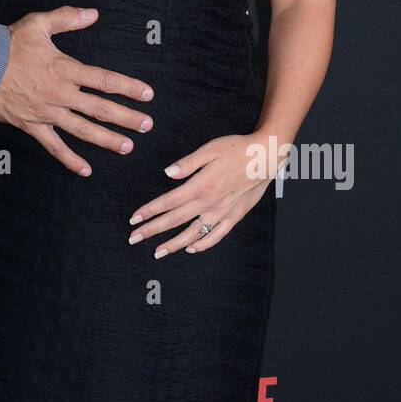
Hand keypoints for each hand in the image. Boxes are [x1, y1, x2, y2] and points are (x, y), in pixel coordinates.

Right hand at [0, 6, 154, 176]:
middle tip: (147, 125)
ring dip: (106, 140)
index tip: (147, 94)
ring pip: (82, 130)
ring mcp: (47, 113)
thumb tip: (93, 14)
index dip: (128, 87)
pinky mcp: (32, 126)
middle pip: (100, 108)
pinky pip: (54, 146)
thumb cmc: (6, 45)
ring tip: (127, 147)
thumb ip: (67, 18)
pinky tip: (85, 169)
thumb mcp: (37, 24)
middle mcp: (60, 94)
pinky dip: (69, 159)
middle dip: (126, 118)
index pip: (104, 80)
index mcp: (64, 69)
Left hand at [127, 130, 289, 255]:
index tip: (134, 219)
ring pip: (194, 234)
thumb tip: (168, 173)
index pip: (168, 202)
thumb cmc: (236, 149)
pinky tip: (192, 249)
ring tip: (158, 252)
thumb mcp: (210, 149)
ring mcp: (222, 212)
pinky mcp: (235, 216)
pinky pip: (217, 236)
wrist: (266, 157)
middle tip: (134, 238)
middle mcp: (209, 203)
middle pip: (175, 221)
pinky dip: (203, 244)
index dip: (149, 211)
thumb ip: (188, 163)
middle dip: (152, 230)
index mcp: (200, 186)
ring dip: (174, 244)